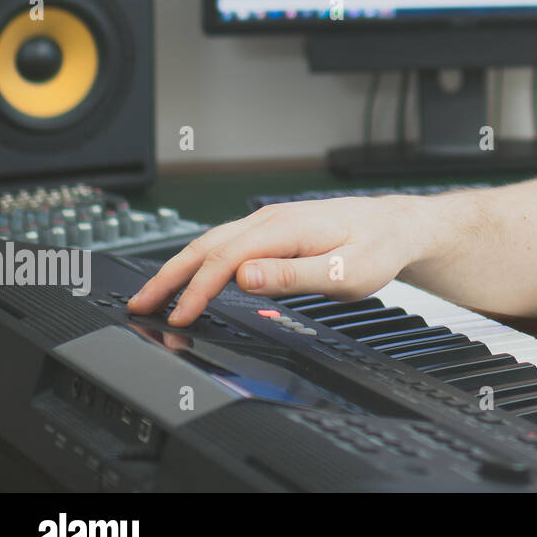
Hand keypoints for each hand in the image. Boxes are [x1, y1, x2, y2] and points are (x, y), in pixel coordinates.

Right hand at [126, 195, 421, 326]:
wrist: (397, 226)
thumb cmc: (377, 248)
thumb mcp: (344, 272)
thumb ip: (294, 276)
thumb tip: (244, 276)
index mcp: (286, 228)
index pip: (226, 259)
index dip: (197, 290)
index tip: (178, 318)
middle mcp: (272, 219)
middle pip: (207, 245)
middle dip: (169, 275)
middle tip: (139, 304)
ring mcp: (271, 222)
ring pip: (213, 242)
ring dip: (180, 268)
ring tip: (154, 295)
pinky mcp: (274, 230)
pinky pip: (227, 243)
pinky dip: (201, 261)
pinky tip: (191, 277)